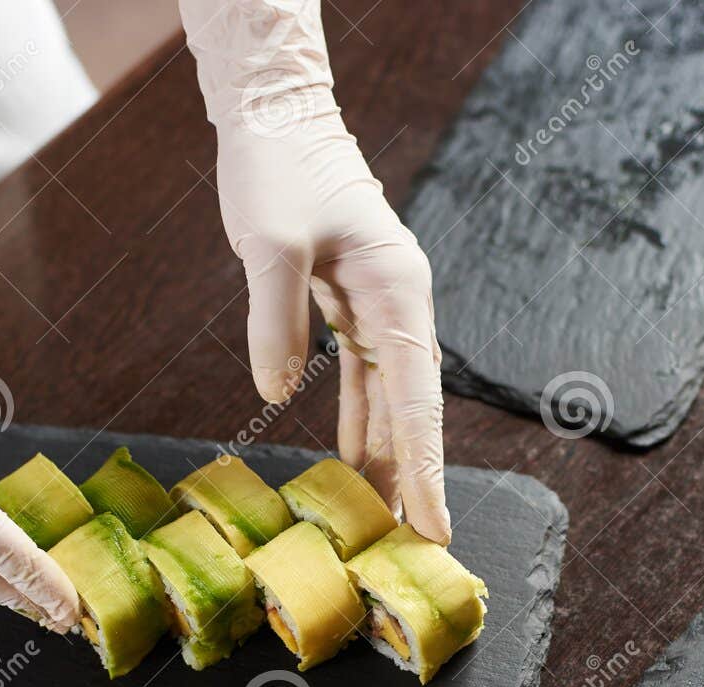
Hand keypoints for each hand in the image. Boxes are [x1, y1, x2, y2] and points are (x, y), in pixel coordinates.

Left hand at [181, 0, 450, 543]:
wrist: (277, 120)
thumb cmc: (280, 168)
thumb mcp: (271, 237)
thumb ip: (276, 315)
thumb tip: (278, 388)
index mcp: (398, 292)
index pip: (417, 397)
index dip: (424, 465)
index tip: (432, 524)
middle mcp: (399, 309)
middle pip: (414, 410)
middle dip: (416, 479)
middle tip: (420, 549)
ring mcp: (378, 314)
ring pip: (389, 405)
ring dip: (388, 464)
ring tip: (390, 529)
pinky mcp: (350, 314)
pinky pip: (362, 387)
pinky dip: (359, 430)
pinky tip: (354, 473)